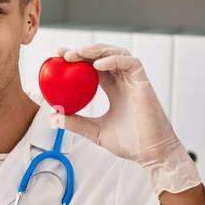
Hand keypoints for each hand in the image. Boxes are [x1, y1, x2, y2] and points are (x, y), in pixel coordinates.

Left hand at [55, 44, 200, 195]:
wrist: (151, 154)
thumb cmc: (130, 143)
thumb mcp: (95, 132)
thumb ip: (76, 123)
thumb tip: (53, 117)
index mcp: (114, 90)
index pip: (93, 68)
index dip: (78, 60)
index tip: (59, 58)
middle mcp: (123, 82)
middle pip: (102, 57)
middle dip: (83, 51)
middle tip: (63, 53)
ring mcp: (134, 81)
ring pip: (116, 53)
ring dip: (96, 50)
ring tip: (78, 53)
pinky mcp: (144, 83)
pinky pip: (129, 63)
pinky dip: (113, 60)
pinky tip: (97, 65)